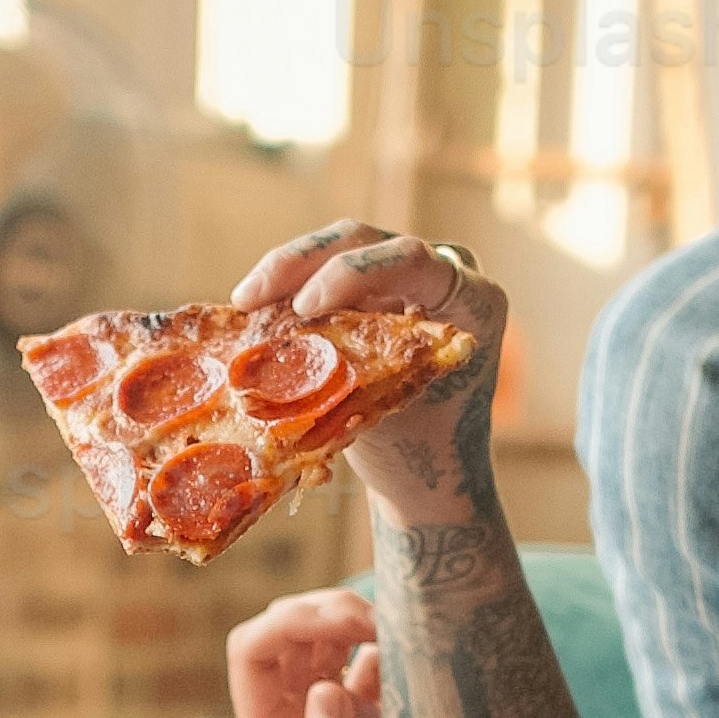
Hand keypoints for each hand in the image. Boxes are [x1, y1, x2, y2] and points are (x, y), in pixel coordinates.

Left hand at [227, 589, 414, 717]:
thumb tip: (326, 687)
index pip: (251, 650)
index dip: (289, 620)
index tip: (346, 624)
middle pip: (294, 633)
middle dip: (332, 610)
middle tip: (384, 619)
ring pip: (338, 647)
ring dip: (368, 626)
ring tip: (410, 629)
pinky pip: (382, 676)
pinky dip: (400, 657)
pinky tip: (426, 662)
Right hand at [235, 221, 507, 517]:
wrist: (428, 475)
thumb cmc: (423, 450)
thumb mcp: (389, 412)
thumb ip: (349, 369)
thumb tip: (282, 340)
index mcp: (474, 300)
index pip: (412, 260)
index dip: (353, 273)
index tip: (306, 307)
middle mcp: (446, 273)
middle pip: (365, 242)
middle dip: (302, 263)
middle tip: (251, 297)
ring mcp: (408, 276)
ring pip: (338, 248)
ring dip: (285, 273)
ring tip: (244, 303)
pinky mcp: (375, 287)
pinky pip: (327, 271)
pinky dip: (289, 289)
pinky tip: (251, 308)